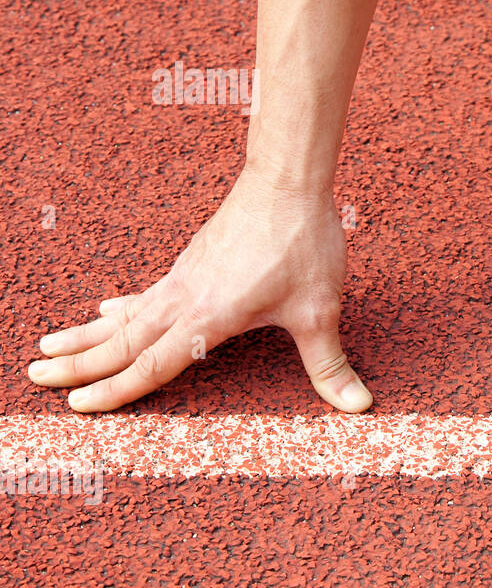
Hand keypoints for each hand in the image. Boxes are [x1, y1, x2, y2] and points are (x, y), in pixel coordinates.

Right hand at [27, 171, 371, 412]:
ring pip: (125, 316)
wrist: (287, 181)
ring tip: (48, 348)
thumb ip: (331, 364)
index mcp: (207, 317)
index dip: (117, 390)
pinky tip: (106, 313)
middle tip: (34, 377)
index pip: (152, 364)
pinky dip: (121, 309)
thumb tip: (359, 406)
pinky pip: (145, 294)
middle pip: (121, 340)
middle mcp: (184, 298)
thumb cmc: (304, 244)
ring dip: (86, 336)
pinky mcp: (192, 262)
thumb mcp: (321, 310)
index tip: (78, 407)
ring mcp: (184, 277)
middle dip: (78, 363)